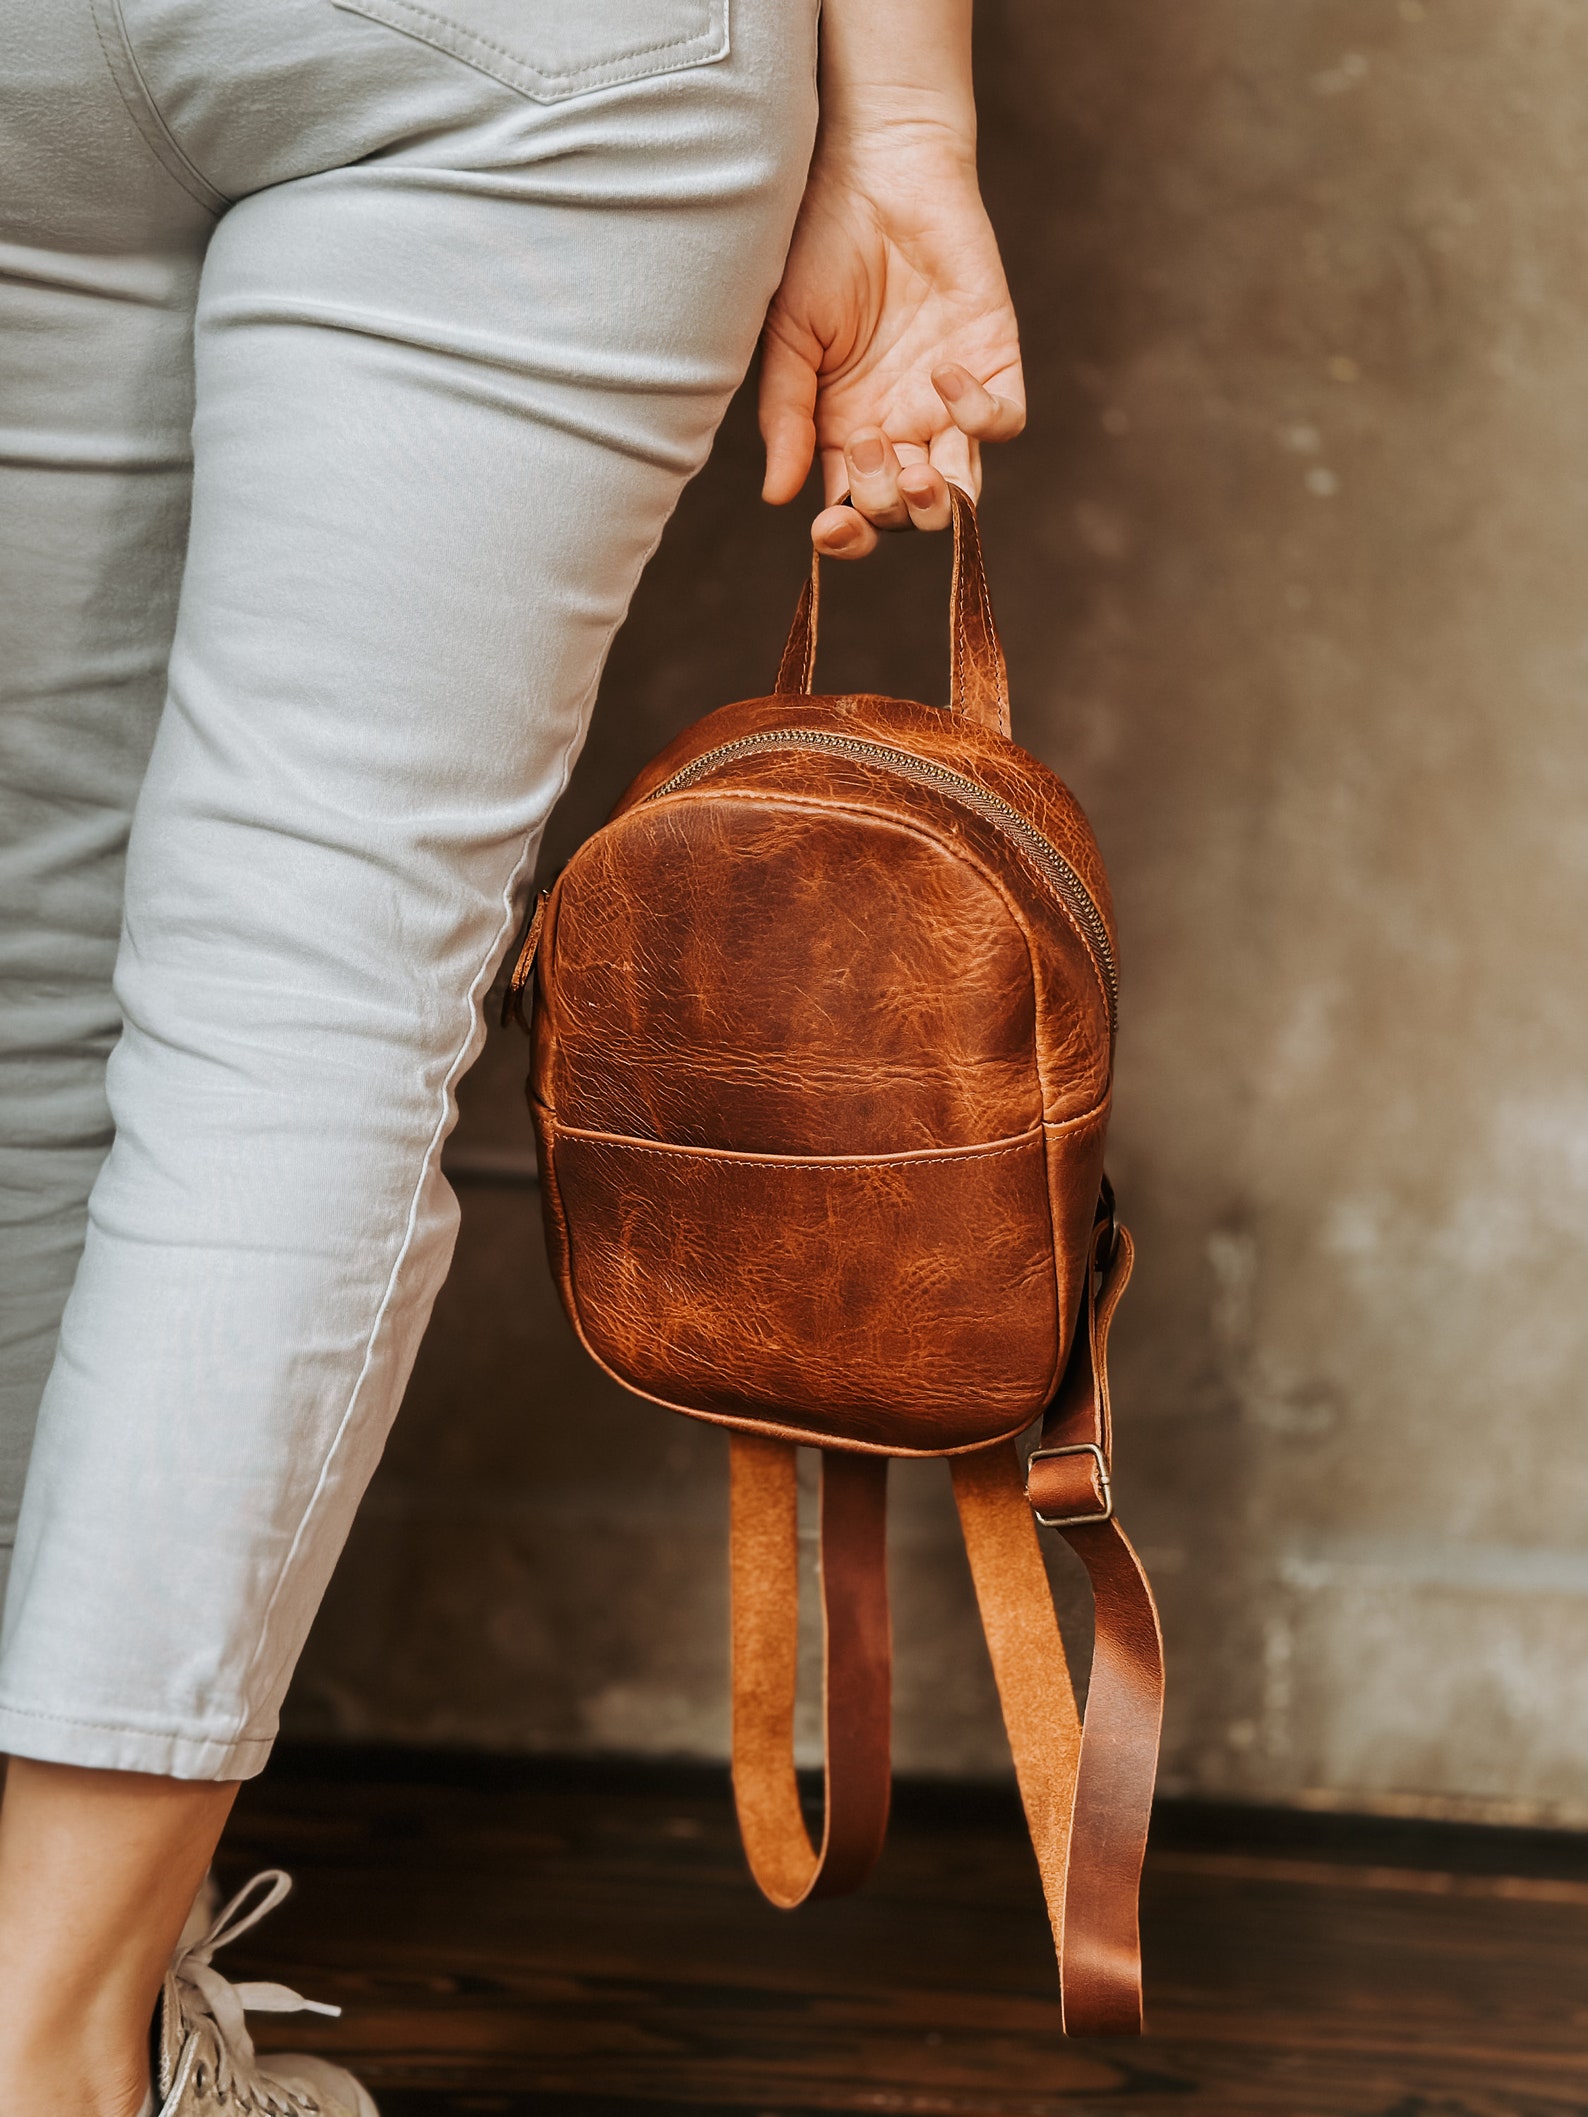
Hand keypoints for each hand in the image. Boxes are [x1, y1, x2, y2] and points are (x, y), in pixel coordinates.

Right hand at [759, 125, 1024, 558]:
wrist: (872, 168)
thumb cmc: (817, 244)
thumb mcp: (786, 338)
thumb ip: (786, 417)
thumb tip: (781, 497)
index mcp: (844, 430)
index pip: (854, 513)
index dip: (848, 537)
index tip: (830, 526)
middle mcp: (900, 426)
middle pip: (907, 513)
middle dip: (888, 505)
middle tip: (870, 449)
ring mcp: (948, 400)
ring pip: (962, 490)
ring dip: (940, 499)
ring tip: (916, 469)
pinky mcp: (993, 361)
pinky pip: (1003, 423)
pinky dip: (979, 417)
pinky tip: (943, 374)